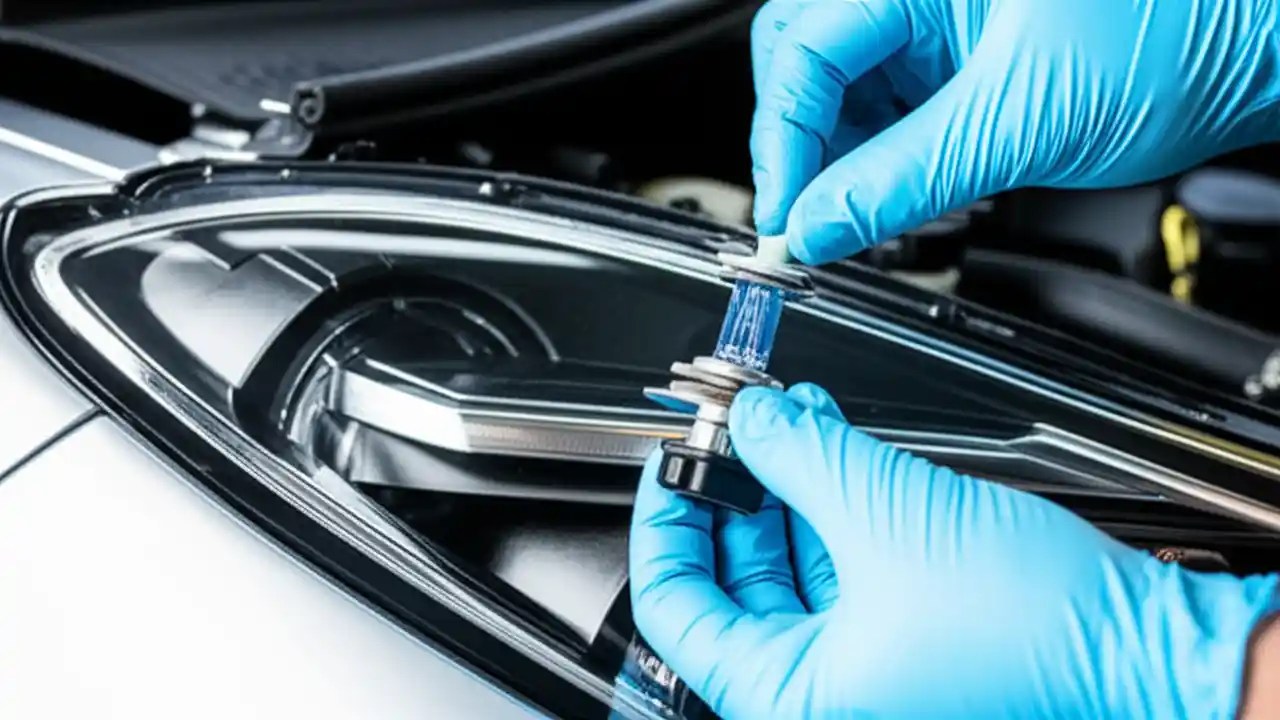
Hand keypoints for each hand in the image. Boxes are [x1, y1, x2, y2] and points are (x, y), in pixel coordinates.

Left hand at [629, 382, 1279, 718]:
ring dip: (786, 487)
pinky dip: (832, 506)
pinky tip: (831, 444)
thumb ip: (799, 456)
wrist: (1155, 651)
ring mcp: (866, 672)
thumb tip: (748, 420)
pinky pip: (843, 570)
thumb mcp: (888, 516)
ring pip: (790, 572)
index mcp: (792, 702)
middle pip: (733, 585)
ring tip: (783, 419)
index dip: (664, 523)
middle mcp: (823, 698)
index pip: (676, 612)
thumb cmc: (1039, 631)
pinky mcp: (907, 640)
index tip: (670, 462)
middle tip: (730, 427)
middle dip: (733, 492)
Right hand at [749, 0, 1279, 262]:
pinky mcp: (956, 50)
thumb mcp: (1014, 124)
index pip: (805, 47)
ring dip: (833, 151)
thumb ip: (899, 181)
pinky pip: (884, 98)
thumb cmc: (1179, 39)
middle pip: (803, 54)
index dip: (784, 139)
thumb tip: (816, 227)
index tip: (789, 215)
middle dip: (798, 139)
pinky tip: (885, 186)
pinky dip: (874, 150)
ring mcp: (936, 14)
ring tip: (852, 207)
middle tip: (806, 213)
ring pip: (840, 81)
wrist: (1255, 50)